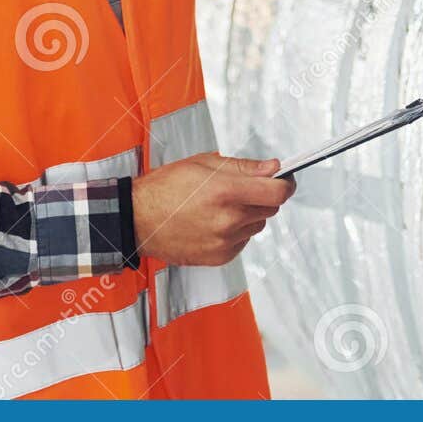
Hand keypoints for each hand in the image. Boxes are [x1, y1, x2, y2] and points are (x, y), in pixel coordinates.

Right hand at [131, 152, 295, 266]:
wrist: (137, 219)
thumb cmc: (164, 188)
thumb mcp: (204, 164)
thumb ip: (243, 167)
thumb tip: (272, 168)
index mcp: (226, 192)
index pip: (277, 192)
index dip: (285, 183)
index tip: (284, 179)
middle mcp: (228, 220)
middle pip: (270, 208)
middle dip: (263, 195)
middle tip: (241, 188)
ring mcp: (225, 242)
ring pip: (257, 225)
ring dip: (248, 214)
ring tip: (220, 205)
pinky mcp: (220, 257)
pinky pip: (243, 241)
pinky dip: (236, 231)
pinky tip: (213, 221)